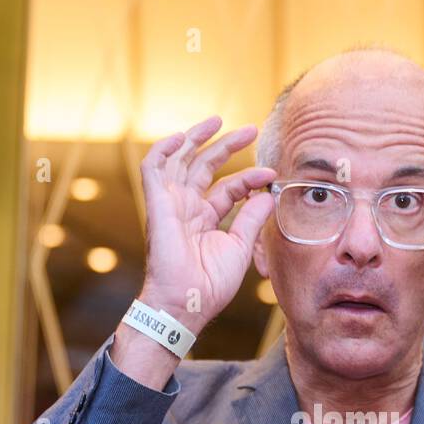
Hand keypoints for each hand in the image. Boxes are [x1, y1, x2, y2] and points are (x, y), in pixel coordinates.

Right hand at [137, 115, 274, 331]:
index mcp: (206, 218)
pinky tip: (180, 136)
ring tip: (218, 121)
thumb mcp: (239, 247)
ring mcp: (171, 204)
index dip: (249, 178)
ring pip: (180, 160)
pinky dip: (163, 150)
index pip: (229, 187)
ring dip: (197, 138)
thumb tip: (268, 194)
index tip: (271, 175)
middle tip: (250, 130)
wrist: (186, 302)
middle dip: (226, 146)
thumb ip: (251, 219)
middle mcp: (187, 207)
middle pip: (205, 166)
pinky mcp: (157, 204)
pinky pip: (153, 168)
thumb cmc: (209, 284)